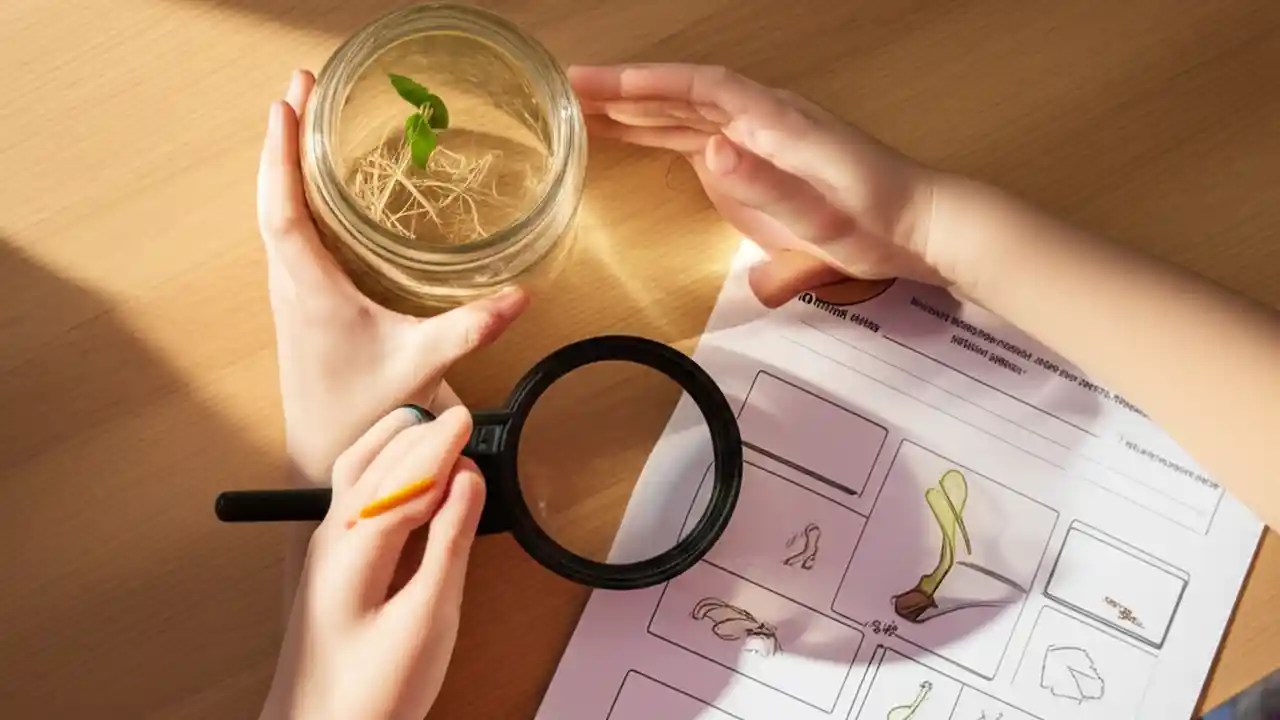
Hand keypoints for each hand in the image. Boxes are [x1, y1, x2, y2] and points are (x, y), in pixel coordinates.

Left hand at [260, 70, 528, 483]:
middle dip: (284, 138)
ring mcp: (292, 291)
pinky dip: (297, 193)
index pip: (286, 212)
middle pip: (275, 197)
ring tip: (302, 115)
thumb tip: (519, 296)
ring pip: (278, 213)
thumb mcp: (424, 366)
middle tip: (300, 85)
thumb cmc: (363, 412)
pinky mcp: (301, 299)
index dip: (283, 158)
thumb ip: (470, 328)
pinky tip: (317, 182)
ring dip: (287, 162)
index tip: (287, 108)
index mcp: (312, 292)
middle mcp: (292, 284)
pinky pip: (291, 232)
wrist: (321, 456)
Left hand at [261, 406, 482, 719]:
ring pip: (360, 475)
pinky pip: (358, 496)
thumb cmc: (370, 692)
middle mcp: (333, 538)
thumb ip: (449, 543)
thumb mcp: (428, 619)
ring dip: (398, 447)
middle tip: (465, 422)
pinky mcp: (334, 564)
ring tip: (435, 431)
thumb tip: (467, 482)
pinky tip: (409, 478)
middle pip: (377, 465)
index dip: (440, 444)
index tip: (471, 418)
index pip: (403, 475)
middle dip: (420, 437)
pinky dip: (388, 472)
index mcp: (353, 547)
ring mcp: (327, 549)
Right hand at [569, 63, 944, 305]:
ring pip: (682, 114)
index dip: (642, 82)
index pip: (696, 86)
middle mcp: (757, 119)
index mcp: (772, 120)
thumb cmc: (872, 218)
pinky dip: (656, 133)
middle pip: (680, 94)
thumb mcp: (820, 211)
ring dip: (632, 110)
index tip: (592, 82)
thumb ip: (765, 182)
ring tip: (579, 111)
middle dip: (623, 91)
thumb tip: (709, 148)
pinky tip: (628, 135)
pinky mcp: (751, 163)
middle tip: (564, 91)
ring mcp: (753, 139)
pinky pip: (692, 138)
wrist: (912, 225)